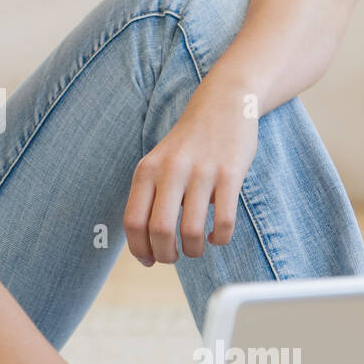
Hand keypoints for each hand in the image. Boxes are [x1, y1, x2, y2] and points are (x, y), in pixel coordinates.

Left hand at [123, 81, 258, 265]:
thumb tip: (146, 247)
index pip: (132, 221)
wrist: (224, 102)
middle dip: (165, 256)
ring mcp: (201, 172)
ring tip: (195, 248)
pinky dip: (219, 238)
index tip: (149, 261)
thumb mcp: (158, 162)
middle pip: (159, 231)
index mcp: (146, 170)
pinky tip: (217, 236)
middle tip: (173, 258)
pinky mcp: (230, 174)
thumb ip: (149, 197)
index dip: (139, 249)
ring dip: (193, 251)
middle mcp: (170, 170)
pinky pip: (223, 221)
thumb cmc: (188, 144)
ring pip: (191, 231)